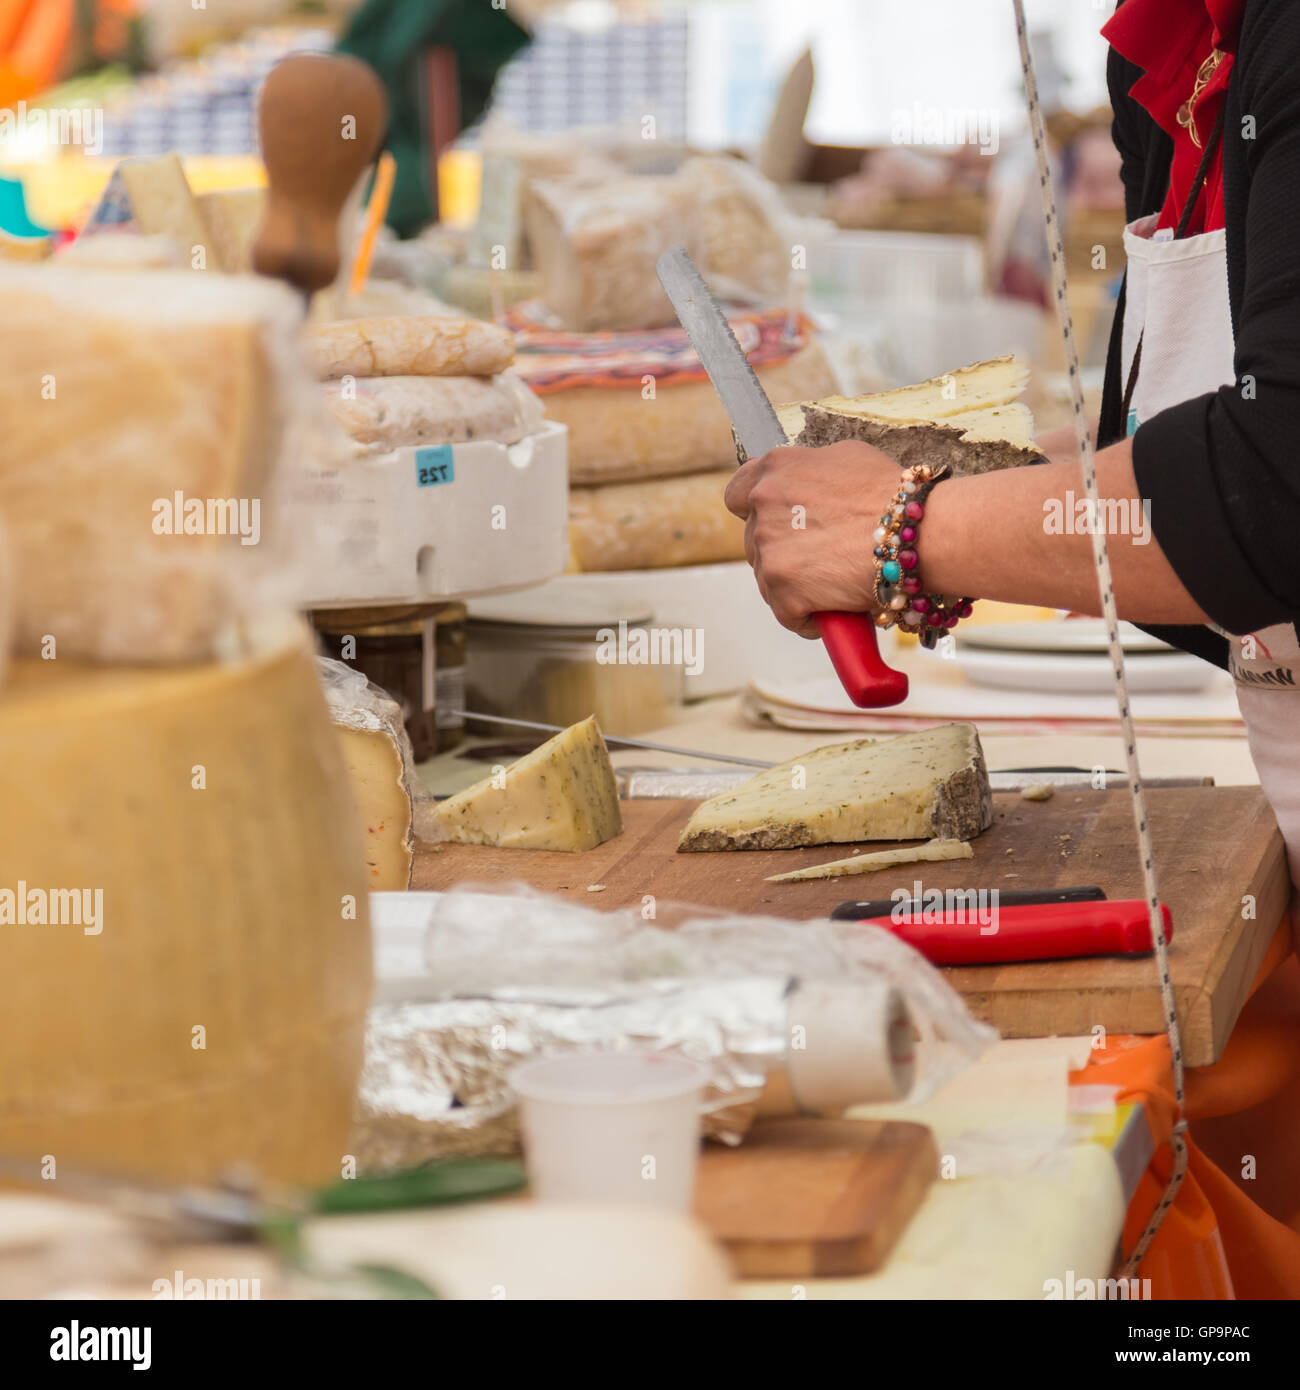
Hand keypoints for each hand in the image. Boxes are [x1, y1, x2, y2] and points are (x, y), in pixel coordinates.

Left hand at [724, 440, 902, 638]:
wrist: (919, 532)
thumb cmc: (892, 496)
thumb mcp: (845, 458)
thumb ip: (810, 471)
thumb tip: (802, 484)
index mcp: (775, 469)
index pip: (739, 495)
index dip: (756, 514)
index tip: (776, 526)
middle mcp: (764, 504)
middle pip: (755, 541)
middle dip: (783, 552)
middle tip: (820, 559)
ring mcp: (769, 548)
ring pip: (768, 579)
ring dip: (795, 585)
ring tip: (834, 583)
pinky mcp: (782, 588)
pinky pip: (786, 613)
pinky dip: (808, 617)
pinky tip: (834, 608)